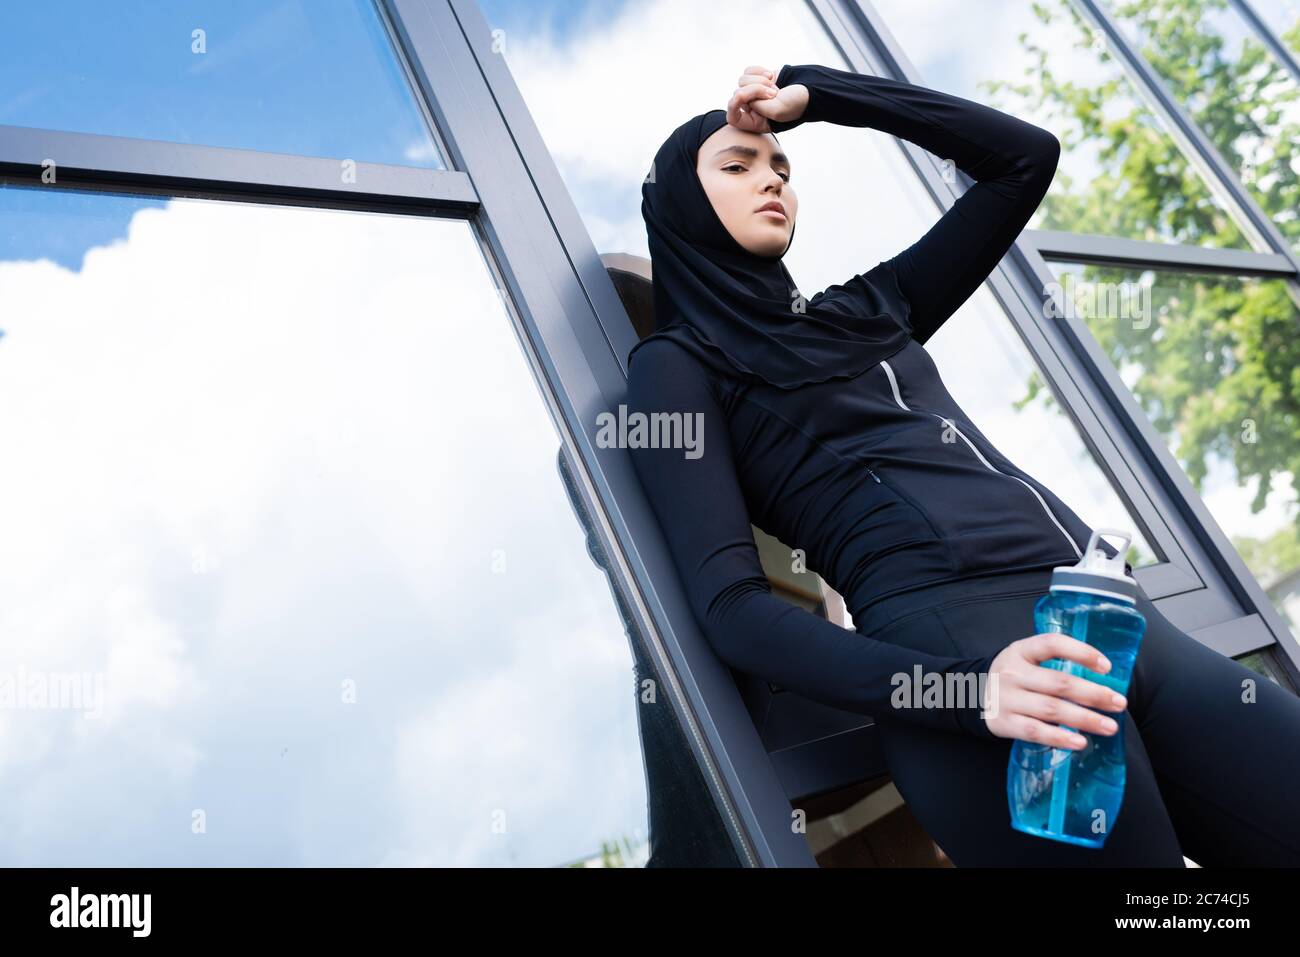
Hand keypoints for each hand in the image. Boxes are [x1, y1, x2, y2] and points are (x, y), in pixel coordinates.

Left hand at [726, 64, 807, 133]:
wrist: (811, 88)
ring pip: (742, 81)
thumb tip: (743, 92)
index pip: (732, 117)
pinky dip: (759, 71)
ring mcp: (755, 94)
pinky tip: (772, 76)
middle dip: (755, 89)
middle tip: (773, 93)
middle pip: (737, 94)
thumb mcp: (776, 111)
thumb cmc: (796, 104)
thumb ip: (756, 105)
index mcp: (755, 123)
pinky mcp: (759, 79)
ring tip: (775, 86)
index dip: (733, 104)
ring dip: (759, 80)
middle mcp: (753, 110)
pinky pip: (748, 71)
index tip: (742, 96)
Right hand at [981, 633, 1128, 748]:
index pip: (1052, 644)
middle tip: (1119, 703)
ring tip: (1109, 726)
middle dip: (1093, 694)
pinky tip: (1080, 742)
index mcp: (1020, 651)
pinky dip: (1060, 737)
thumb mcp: (1025, 660)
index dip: (1081, 653)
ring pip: (1051, 709)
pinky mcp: (1004, 722)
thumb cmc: (1013, 678)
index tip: (1107, 667)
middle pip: (1059, 682)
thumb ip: (1054, 665)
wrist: (969, 695)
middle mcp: (1012, 672)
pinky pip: (1035, 731)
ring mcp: (1006, 698)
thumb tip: (1102, 681)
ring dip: (1085, 719)